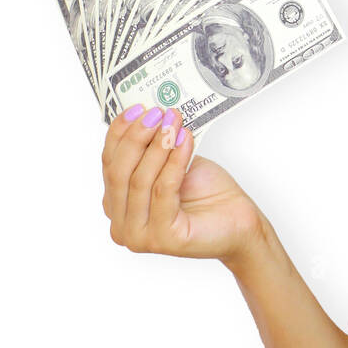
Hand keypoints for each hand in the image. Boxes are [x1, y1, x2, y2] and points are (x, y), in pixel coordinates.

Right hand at [101, 104, 264, 267]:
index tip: (136, 108)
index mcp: (117, 206)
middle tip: (157, 113)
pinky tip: (185, 141)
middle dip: (138, 137)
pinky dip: (174, 161)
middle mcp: (122, 225)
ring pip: (140, 181)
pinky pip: (164, 190)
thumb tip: (142, 115)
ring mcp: (139, 237)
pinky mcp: (164, 239)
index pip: (109, 165)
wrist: (238, 221)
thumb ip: (150, 150)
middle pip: (119, 173)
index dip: (119, 134)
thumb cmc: (207, 195)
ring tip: (174, 122)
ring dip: (158, 145)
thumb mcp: (172, 164)